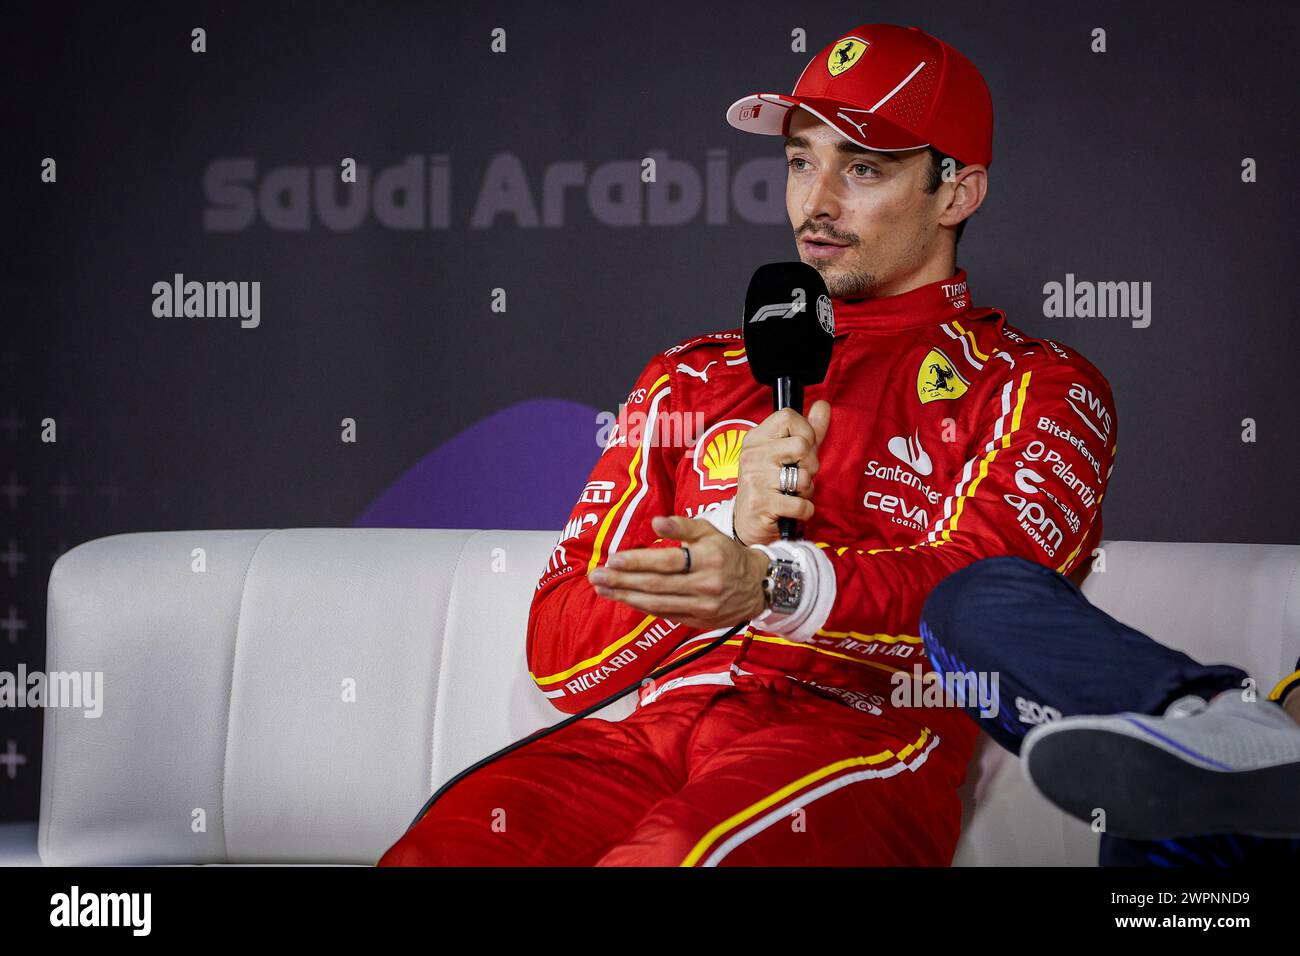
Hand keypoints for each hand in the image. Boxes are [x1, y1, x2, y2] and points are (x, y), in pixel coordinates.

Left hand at [587, 515, 769, 629]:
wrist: (757, 586)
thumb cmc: (727, 554)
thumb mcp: (710, 532)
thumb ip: (682, 525)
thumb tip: (656, 522)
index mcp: (709, 559)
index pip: (667, 562)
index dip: (638, 562)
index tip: (613, 559)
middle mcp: (706, 586)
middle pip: (656, 586)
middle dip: (622, 581)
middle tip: (596, 576)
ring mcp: (702, 608)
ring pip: (657, 604)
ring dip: (625, 597)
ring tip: (602, 588)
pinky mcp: (698, 622)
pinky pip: (665, 615)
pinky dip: (642, 607)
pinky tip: (624, 598)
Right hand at [733, 400, 830, 545]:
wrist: (747, 523)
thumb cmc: (771, 485)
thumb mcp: (787, 454)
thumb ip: (808, 430)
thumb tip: (823, 404)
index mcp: (756, 438)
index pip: (788, 416)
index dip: (806, 432)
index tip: (801, 450)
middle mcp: (752, 455)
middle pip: (802, 445)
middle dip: (811, 465)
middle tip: (799, 476)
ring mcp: (754, 479)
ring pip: (804, 477)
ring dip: (807, 491)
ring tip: (793, 494)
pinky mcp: (761, 504)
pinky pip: (801, 504)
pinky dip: (805, 511)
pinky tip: (792, 510)